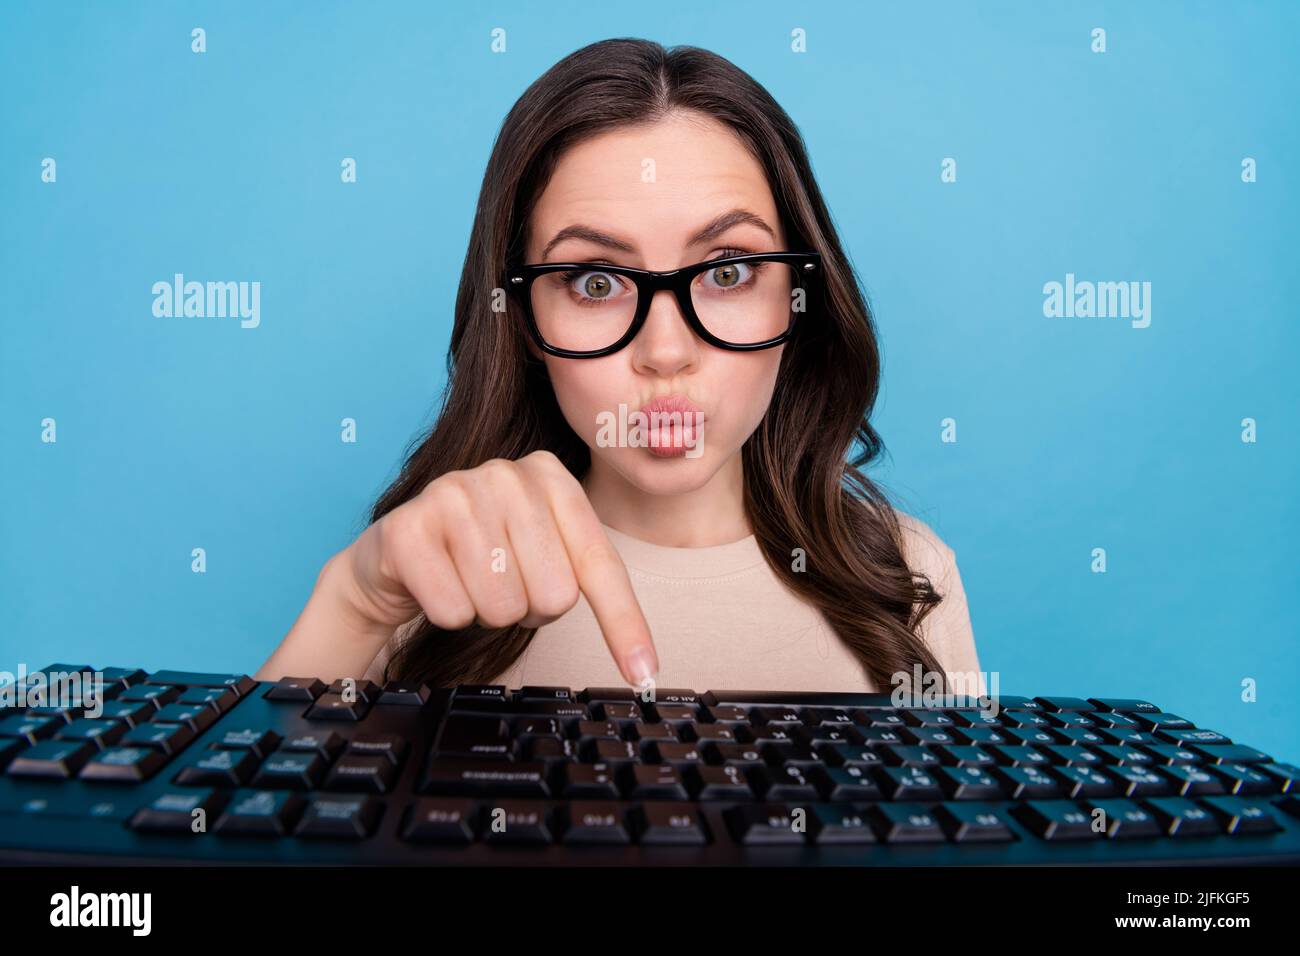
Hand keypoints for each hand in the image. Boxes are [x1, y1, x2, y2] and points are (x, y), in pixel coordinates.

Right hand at [336, 450, 657, 685]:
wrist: (397, 554)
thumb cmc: (484, 558)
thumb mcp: (545, 554)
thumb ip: (591, 582)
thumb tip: (645, 665)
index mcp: (551, 475)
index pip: (600, 564)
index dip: (624, 625)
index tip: (644, 673)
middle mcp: (506, 473)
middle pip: (555, 593)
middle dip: (530, 608)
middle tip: (504, 586)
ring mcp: (453, 492)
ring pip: (502, 605)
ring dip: (486, 611)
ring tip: (469, 581)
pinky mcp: (408, 526)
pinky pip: (453, 610)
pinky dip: (448, 614)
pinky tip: (436, 583)